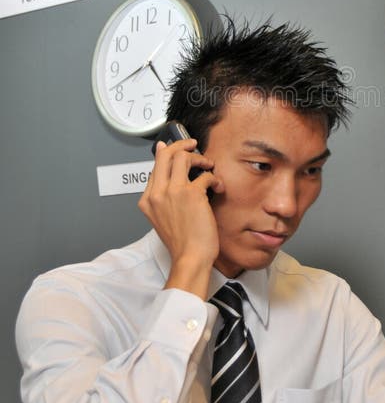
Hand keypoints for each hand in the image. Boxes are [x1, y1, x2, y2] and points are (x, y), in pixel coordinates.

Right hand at [138, 138, 223, 297]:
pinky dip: (215, 178)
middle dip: (181, 145)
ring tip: (208, 165)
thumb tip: (171, 177)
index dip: (166, 154)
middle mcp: (157, 193)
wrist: (190, 257)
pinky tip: (218, 187)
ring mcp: (173, 192)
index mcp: (148, 200)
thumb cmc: (182, 242)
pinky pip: (205, 175)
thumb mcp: (163, 218)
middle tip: (193, 145)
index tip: (176, 149)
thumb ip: (164, 198)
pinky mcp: (191, 194)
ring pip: (182, 157)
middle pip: (165, 155)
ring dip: (199, 157)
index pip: (154, 168)